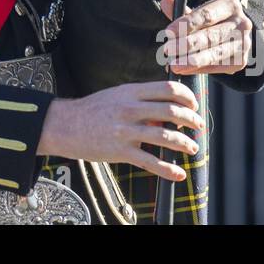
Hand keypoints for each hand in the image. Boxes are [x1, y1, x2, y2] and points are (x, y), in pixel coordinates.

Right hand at [37, 81, 204, 181]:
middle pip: (171, 111)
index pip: (167, 88)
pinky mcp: (120, 151)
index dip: (186, 97)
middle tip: (199, 126)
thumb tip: (163, 113)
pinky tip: (178, 174)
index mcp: (130, 92)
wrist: (64, 125)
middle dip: (192, 120)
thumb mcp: (116, 95)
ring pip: (165, 136)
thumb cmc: (91, 110)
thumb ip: (140, 101)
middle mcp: (129, 109)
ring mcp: (125, 130)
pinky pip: (150, 161)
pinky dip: (168, 169)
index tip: (193, 105)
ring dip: (185, 143)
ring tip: (192, 147)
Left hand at [158, 0, 253, 74]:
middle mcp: (241, 24)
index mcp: (230, 5)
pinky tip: (185, 70)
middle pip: (211, 36)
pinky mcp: (240, 61)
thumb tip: (166, 2)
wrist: (233, 34)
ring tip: (174, 65)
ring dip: (192, 61)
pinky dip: (199, 69)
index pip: (206, 15)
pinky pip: (217, 67)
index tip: (168, 32)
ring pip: (215, 54)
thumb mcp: (199, 11)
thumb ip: (181, 9)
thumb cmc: (211, 21)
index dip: (186, 24)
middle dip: (187, 44)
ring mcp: (243, 44)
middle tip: (168, 51)